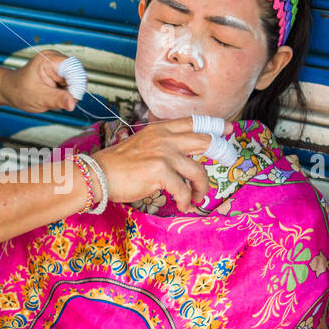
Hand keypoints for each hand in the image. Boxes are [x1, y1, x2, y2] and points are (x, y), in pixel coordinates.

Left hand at [0, 50, 77, 114]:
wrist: (11, 90)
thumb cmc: (20, 91)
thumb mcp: (39, 98)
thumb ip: (57, 99)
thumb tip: (73, 103)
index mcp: (49, 59)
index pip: (74, 70)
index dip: (76, 86)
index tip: (71, 99)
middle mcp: (56, 58)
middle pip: (77, 75)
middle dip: (71, 90)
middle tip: (58, 99)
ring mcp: (58, 64)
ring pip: (76, 80)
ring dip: (68, 92)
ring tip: (52, 96)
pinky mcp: (60, 71)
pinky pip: (71, 83)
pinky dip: (66, 92)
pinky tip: (54, 93)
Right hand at [94, 117, 234, 213]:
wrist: (98, 175)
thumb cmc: (118, 165)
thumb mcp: (142, 145)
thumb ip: (161, 146)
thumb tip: (180, 158)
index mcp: (160, 130)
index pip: (193, 122)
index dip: (214, 125)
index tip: (228, 129)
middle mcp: (165, 138)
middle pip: (205, 140)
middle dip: (222, 150)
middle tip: (230, 159)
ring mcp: (164, 154)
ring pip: (198, 171)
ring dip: (202, 188)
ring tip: (197, 199)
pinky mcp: (160, 172)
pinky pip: (183, 189)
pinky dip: (186, 201)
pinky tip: (183, 206)